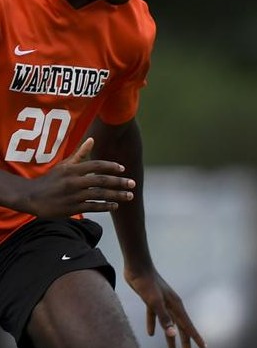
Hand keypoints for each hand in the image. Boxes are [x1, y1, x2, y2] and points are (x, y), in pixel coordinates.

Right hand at [15, 138, 134, 217]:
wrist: (32, 197)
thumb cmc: (51, 179)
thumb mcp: (64, 165)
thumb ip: (80, 154)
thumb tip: (92, 139)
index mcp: (72, 169)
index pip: (96, 165)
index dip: (111, 166)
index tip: (123, 169)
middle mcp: (73, 182)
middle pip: (101, 181)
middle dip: (119, 182)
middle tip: (133, 183)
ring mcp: (73, 195)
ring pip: (100, 195)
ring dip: (117, 195)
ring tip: (130, 196)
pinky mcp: (73, 208)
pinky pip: (93, 207)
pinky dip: (106, 206)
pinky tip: (115, 205)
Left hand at [126, 268, 206, 347]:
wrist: (137, 267)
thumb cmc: (147, 283)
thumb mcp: (154, 302)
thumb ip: (164, 318)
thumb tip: (173, 334)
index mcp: (176, 306)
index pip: (188, 326)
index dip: (196, 338)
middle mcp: (172, 306)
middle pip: (181, 327)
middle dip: (185, 341)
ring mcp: (163, 303)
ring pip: (169, 324)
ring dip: (170, 336)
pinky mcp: (152, 301)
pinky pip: (156, 317)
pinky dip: (154, 325)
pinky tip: (151, 333)